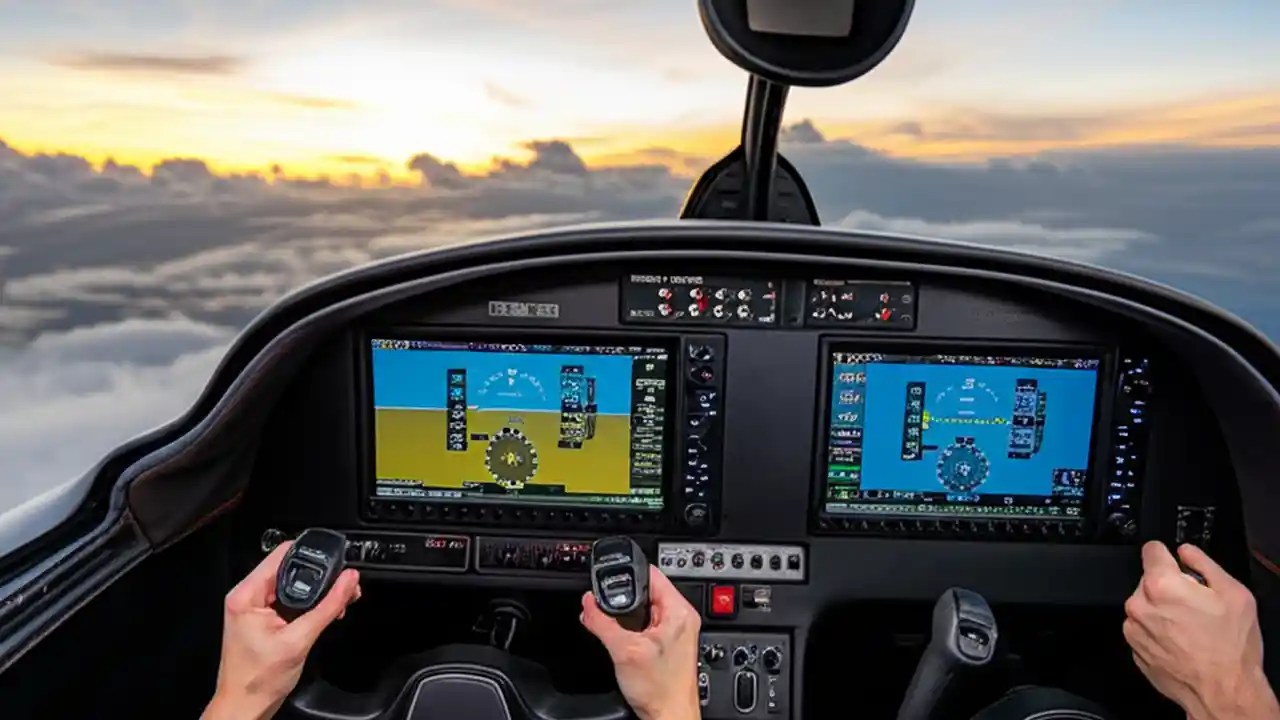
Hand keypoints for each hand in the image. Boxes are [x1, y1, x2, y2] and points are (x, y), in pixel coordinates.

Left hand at [203, 542, 361, 719]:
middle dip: (320, 575)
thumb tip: (349, 581)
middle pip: (289, 567)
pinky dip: (308, 603)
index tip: (336, 560)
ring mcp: (253, 607)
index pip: (282, 554)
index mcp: (246, 595)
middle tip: (344, 584)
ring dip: (317, 590)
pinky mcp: (261, 618)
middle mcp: (246, 596)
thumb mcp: (300, 640)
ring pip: (291, 583)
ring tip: (339, 600)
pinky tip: (324, 611)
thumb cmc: (257, 681)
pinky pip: (288, 599)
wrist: (244, 707)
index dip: (311, 553)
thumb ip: (328, 606)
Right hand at [580, 567, 700, 719]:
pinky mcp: (669, 643)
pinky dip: (631, 626)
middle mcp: (681, 617)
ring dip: (626, 612)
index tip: (610, 576)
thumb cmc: (661, 689)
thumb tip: (588, 603)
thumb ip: (602, 622)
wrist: (669, 716)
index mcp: (678, 611)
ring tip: (610, 621)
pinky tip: (620, 635)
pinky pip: (646, 623)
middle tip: (603, 604)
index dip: (629, 572)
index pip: (653, 574)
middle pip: (647, 589)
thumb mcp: (624, 650)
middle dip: (623, 595)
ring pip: (645, 607)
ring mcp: (676, 630)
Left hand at [1123, 541, 1278, 719]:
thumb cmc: (1230, 648)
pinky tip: (1181, 642)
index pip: (1151, 550)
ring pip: (1145, 605)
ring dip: (1162, 610)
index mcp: (1162, 585)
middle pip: (1149, 580)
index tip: (1175, 561)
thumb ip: (1204, 564)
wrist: (1222, 692)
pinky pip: (1143, 629)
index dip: (1166, 554)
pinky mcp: (1134, 648)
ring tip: (1191, 627)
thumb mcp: (1234, 594)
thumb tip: (1187, 552)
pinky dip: (1158, 631)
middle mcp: (1140, 605)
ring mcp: (1134, 629)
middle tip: (1194, 604)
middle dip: (1169, 587)